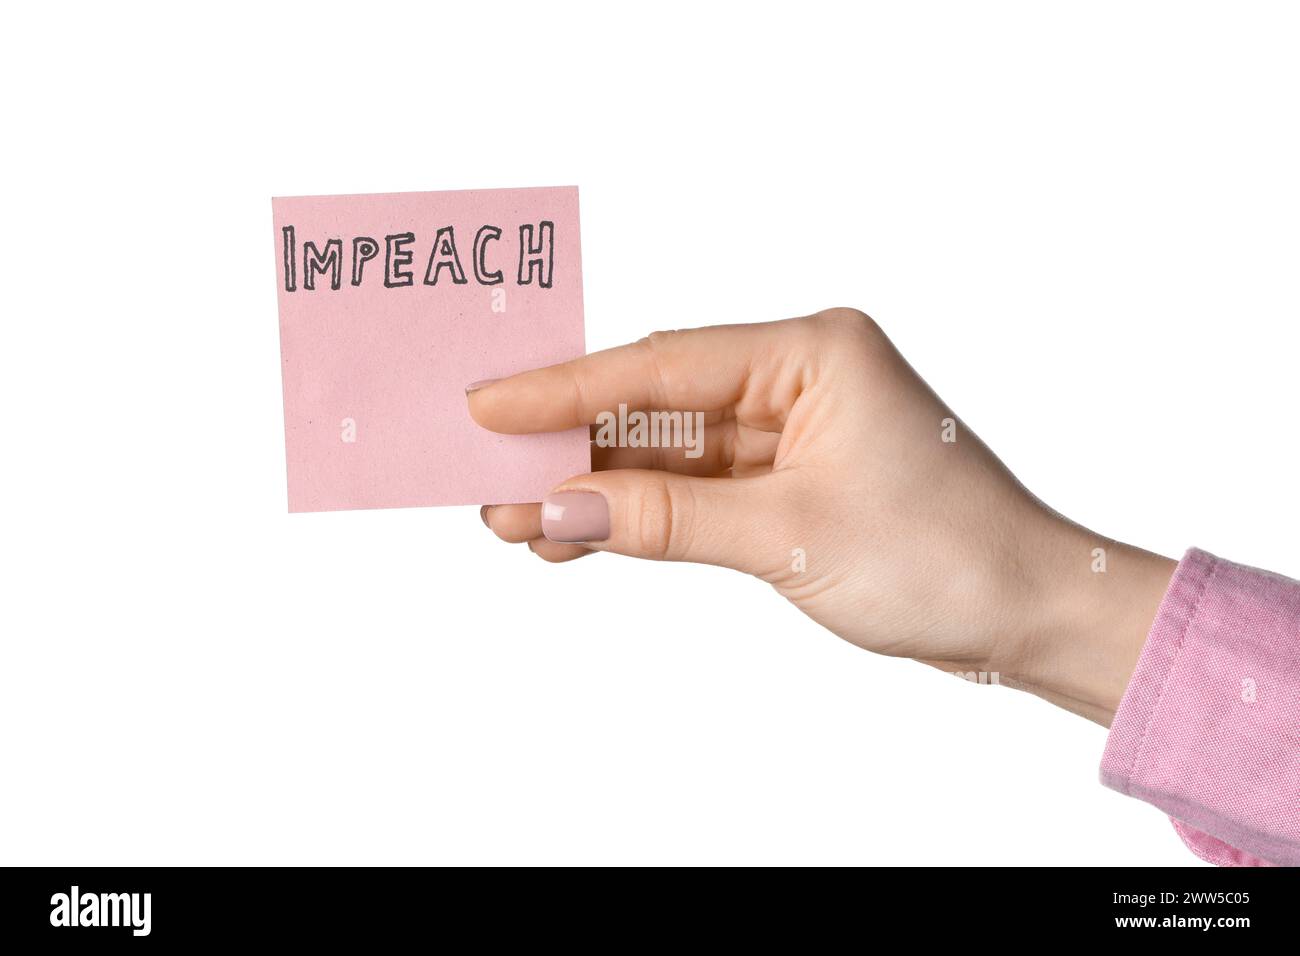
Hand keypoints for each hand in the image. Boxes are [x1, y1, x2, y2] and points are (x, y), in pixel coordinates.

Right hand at [468, 309, 1174, 723]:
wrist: (1025, 614)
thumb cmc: (945, 556)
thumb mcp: (790, 534)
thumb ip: (667, 517)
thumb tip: (559, 503)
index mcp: (812, 351)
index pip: (663, 365)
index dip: (567, 389)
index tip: (490, 406)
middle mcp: (796, 376)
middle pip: (655, 403)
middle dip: (571, 443)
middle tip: (490, 475)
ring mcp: (789, 429)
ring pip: (666, 452)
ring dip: (597, 486)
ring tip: (520, 518)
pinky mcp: (787, 479)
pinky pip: (692, 489)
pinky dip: (639, 513)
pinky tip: (579, 531)